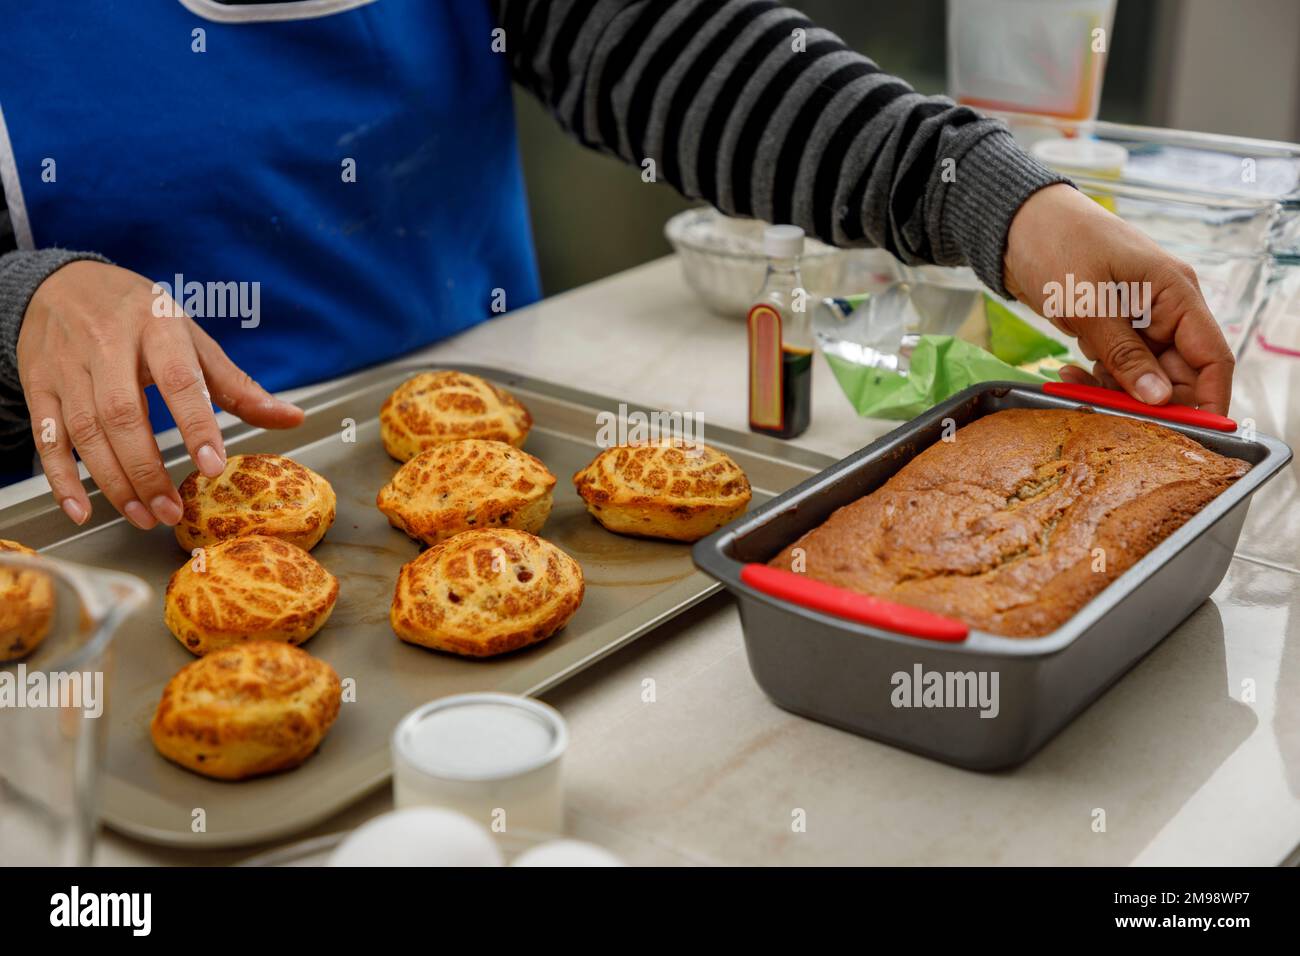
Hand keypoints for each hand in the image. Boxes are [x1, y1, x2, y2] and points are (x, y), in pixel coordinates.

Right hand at [17, 261, 303, 527]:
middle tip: (171, 511)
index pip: (179, 381)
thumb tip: (291, 418)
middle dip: (148, 470)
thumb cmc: (140, 316)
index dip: (196, 425)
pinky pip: (46, 436)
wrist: (62, 282)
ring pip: (86, 431)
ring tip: (142, 515)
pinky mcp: (37, 383)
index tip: (213, 466)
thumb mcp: (191, 339)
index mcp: (157, 328)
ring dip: (113, 481)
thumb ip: (237, 385)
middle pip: (123, 415)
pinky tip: (82, 509)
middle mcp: (107, 345)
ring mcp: (67, 366)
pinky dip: (61, 478)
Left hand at [1003, 183, 1234, 415]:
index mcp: (1176, 294)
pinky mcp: (1112, 326)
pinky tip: (1065, 373)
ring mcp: (1139, 318)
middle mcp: (1166, 308)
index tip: (1190, 434)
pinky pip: (1116, 364)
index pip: (1213, 357)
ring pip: (1143, 374)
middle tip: (1109, 413)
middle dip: (1147, 399)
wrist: (1018, 224)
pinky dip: (1094, 374)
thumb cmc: (1058, 245)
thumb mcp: (1088, 303)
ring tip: (1073, 382)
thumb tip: (1158, 398)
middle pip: (1177, 373)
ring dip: (1112, 387)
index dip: (1207, 399)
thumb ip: (1123, 352)